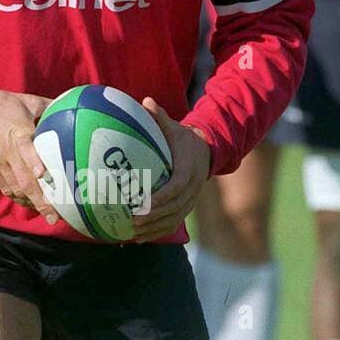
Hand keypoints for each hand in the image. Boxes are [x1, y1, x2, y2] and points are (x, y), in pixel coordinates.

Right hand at [0, 87, 58, 222]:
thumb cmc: (2, 104)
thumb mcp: (26, 100)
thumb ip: (49, 107)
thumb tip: (73, 108)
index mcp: (17, 131)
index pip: (25, 148)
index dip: (34, 161)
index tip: (43, 174)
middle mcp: (6, 151)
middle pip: (23, 179)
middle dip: (40, 199)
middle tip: (54, 215)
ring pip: (14, 188)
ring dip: (31, 203)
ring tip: (47, 215)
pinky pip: (5, 188)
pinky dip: (19, 198)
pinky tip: (32, 204)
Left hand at [132, 97, 211, 241]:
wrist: (207, 151)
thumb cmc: (184, 138)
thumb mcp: (175, 127)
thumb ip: (160, 117)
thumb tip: (146, 101)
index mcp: (188, 169)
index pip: (176, 187)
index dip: (161, 198)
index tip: (143, 204)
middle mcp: (192, 187)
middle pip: (175, 208)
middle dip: (154, 217)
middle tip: (133, 221)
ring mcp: (191, 199)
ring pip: (174, 219)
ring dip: (155, 228)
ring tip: (133, 233)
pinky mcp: (187, 206)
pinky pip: (174, 222)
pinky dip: (159, 231)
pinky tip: (140, 238)